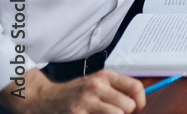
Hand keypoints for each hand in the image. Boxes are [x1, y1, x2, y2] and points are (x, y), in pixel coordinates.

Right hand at [0, 68, 145, 113]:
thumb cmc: (75, 92)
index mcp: (105, 76)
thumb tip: (137, 101)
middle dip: (125, 113)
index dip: (141, 100)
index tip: (139, 107)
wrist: (44, 98)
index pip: (135, 86)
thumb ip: (116, 88)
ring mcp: (86, 102)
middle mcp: (96, 87)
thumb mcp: (96, 82)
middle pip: (128, 106)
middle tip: (116, 113)